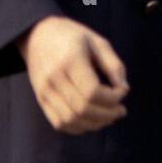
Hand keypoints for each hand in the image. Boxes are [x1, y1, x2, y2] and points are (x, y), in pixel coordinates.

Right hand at [17, 16, 128, 134]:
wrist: (38, 35)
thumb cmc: (73, 36)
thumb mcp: (98, 42)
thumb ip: (113, 64)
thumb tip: (124, 89)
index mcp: (70, 60)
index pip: (92, 92)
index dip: (112, 97)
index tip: (122, 90)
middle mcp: (54, 78)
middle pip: (82, 109)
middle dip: (107, 114)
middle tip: (121, 110)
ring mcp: (44, 91)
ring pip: (70, 120)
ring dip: (94, 124)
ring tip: (110, 117)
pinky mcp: (40, 100)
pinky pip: (59, 123)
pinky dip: (78, 127)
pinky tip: (92, 120)